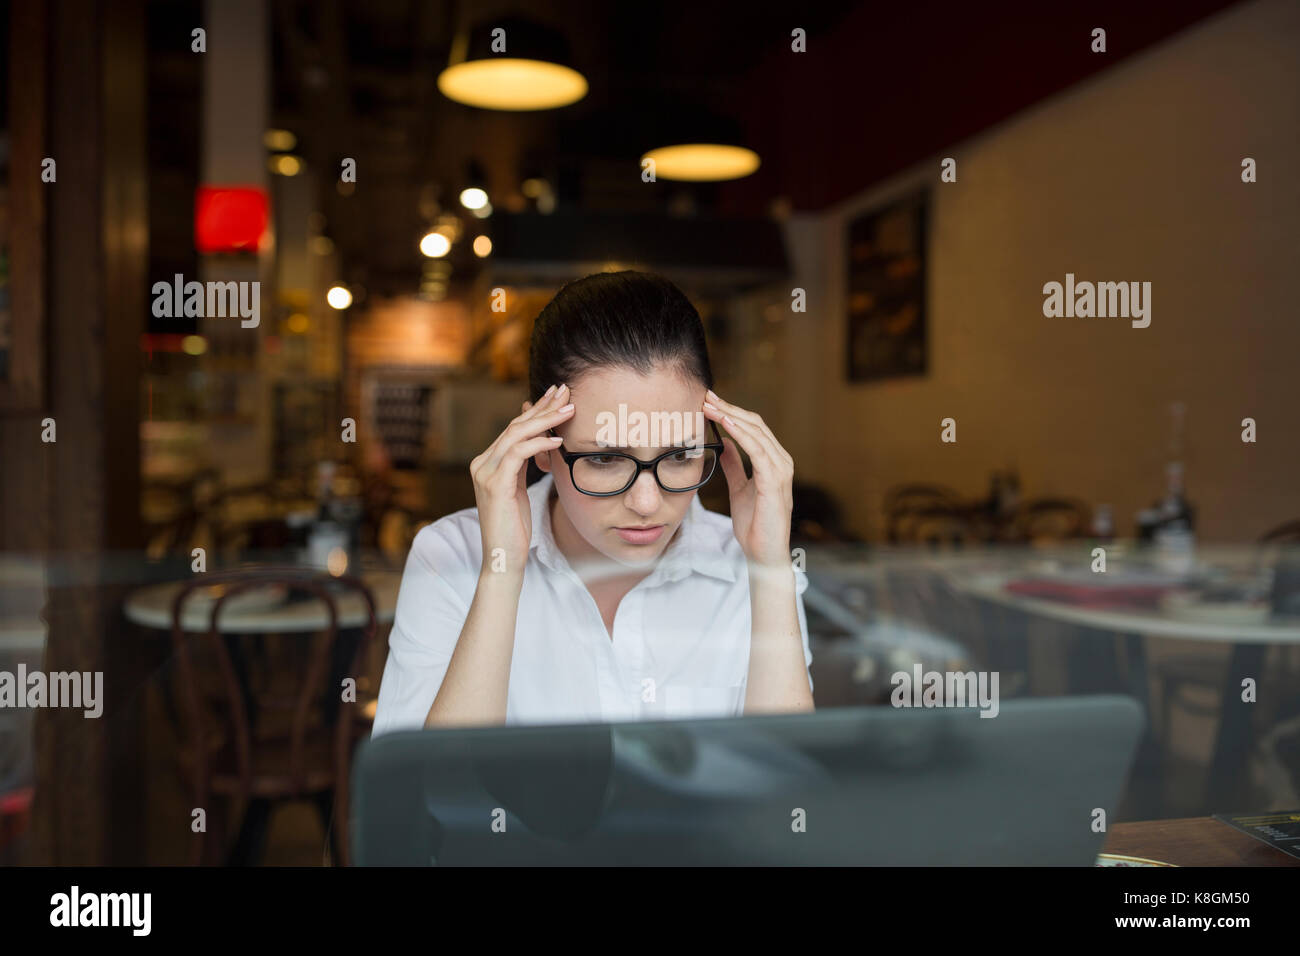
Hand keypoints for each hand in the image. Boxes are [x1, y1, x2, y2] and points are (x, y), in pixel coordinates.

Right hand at [469, 383, 573, 575]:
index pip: (513, 428)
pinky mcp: (494, 484)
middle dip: (542, 406)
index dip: (536, 410)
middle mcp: (482, 463)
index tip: (557, 396)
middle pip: (515, 425)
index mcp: (487, 462)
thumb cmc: (514, 527)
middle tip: (565, 390)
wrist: (503, 558)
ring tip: (569, 409)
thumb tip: (540, 441)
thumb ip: (523, 465)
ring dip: (545, 420)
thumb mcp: (518, 489)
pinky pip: (518, 453)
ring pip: (516, 434)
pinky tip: (558, 439)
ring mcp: (485, 472)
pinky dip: (539, 443)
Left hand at [702, 390, 793, 568]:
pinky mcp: (775, 482)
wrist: (763, 553)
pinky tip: (726, 425)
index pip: (753, 427)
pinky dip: (742, 435)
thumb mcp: (739, 488)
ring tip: (710, 406)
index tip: (708, 402)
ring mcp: (780, 470)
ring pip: (757, 433)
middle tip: (705, 396)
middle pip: (755, 424)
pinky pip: (758, 451)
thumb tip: (724, 443)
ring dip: (732, 416)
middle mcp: (781, 461)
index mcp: (773, 461)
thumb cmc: (754, 524)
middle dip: (729, 408)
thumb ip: (735, 465)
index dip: (730, 412)